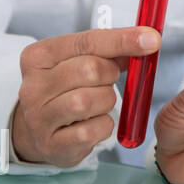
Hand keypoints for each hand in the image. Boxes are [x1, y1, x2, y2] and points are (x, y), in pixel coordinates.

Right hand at [13, 26, 159, 166]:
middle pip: (89, 69)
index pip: (86, 41)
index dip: (123, 40)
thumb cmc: (67, 90)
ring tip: (99, 102)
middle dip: (110, 74)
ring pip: (88, 101)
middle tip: (107, 80)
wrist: (41, 131)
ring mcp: (38, 118)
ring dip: (106, 100)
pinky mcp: (51, 144)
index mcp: (38, 57)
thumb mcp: (80, 61)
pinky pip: (92, 131)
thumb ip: (110, 49)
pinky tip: (94, 122)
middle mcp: (32, 86)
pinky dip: (103, 125)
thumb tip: (146, 40)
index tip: (151, 39)